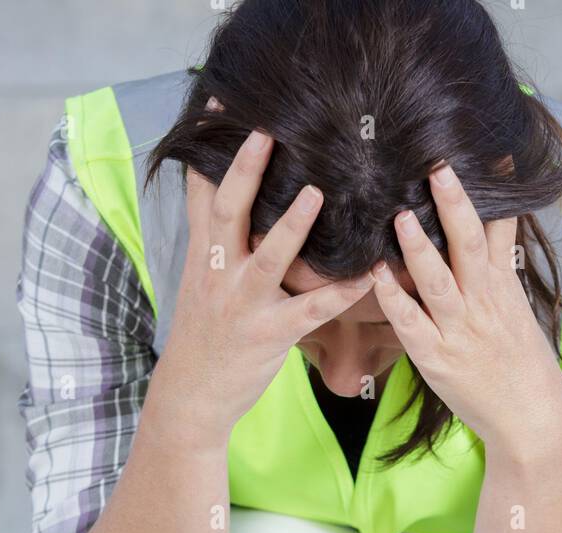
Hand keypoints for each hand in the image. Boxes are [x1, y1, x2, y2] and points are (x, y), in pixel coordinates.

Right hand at [155, 126, 374, 444]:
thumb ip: (218, 243)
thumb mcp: (202, 283)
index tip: (222, 106)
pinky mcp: (270, 336)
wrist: (193, 396)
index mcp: (204, 256)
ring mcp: (244, 304)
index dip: (210, 150)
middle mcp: (220, 274)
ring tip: (318, 192)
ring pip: (268, 258)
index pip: (203, 194)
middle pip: (229, 212)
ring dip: (293, 224)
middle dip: (245, 171)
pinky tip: (368, 276)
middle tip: (268, 131)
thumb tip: (236, 202)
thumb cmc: (206, 336)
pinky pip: (309, 310)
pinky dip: (340, 293)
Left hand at [370, 163, 561, 463]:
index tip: (488, 152)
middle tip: (436, 168)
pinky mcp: (436, 359)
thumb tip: (498, 215)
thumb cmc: (521, 361)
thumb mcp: (518, 304)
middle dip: (453, 205)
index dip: (491, 190)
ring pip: (437, 282)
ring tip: (399, 217)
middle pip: (468, 245)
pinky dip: (394, 300)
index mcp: (503, 285)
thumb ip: (501, 260)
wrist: (530, 417)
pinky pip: (411, 325)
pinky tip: (376, 276)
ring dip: (418, 248)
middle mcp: (482, 302)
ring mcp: (458, 330)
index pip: (497, 227)